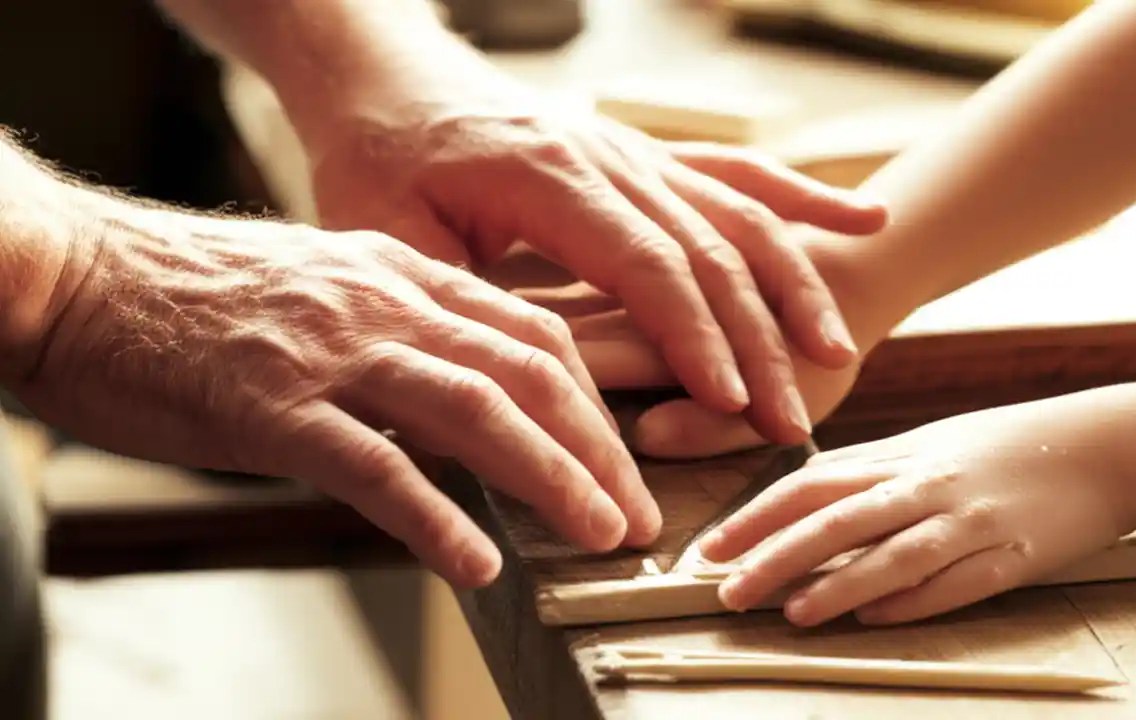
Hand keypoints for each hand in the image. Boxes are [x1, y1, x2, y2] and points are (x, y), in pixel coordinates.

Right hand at [10, 188, 659, 586]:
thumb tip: (468, 405)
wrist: (82, 277)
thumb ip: (402, 335)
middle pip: (528, 372)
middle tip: (638, 515)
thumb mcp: (326, 292)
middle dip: (598, 448)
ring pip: (475, 409)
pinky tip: (480, 563)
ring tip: (599, 532)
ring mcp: (331, 352)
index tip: (629, 458)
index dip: (596, 400)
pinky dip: (436, 518)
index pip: (534, 333)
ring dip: (551, 475)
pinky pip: (373, 466)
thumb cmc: (201, 297)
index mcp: (402, 275)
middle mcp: (383, 303)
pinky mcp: (272, 406)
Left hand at [297, 65, 885, 446]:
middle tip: (792, 416)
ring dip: (792, 283)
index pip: (644, 262)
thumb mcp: (389, 236)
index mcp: (545, 173)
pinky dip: (798, 199)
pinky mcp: (641, 152)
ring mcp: (630, 148)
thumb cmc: (376, 157)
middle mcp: (604, 153)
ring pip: (734, 213)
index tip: (734, 400)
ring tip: (837, 346)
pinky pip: (732, 172)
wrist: (386, 75)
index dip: (694, 335)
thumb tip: (514, 387)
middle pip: (705, 247)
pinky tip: (860, 216)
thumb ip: (457, 304)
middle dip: (757, 336)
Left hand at [698, 396, 1135, 625]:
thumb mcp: (932, 444)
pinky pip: (956, 583)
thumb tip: (804, 492)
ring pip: (893, 553)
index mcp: (902, 455)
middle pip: (838, 518)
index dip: (757, 515)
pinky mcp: (1014, 556)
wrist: (1104, 445)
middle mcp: (928, 483)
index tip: (712, 547)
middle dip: (776, 555)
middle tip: (728, 591)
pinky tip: (873, 619)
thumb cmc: (1006, 446)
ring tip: (792, 613)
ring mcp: (971, 520)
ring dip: (838, 585)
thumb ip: (870, 469)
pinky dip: (912, 602)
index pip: (812, 483)